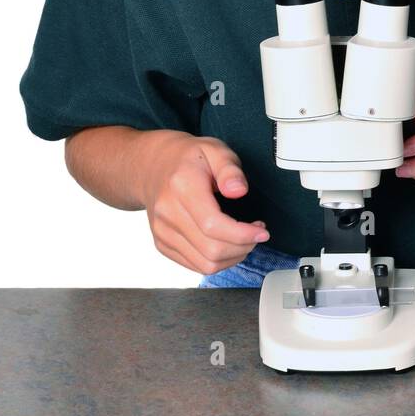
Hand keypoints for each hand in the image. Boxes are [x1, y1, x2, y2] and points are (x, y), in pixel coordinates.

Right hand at [135, 131, 268, 274]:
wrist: (152, 166)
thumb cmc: (187, 158)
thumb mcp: (215, 149)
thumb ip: (230, 169)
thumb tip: (238, 190)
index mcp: (181, 186)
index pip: (213, 225)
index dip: (243, 234)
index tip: (261, 230)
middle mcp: (167, 212)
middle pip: (211, 249)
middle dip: (243, 247)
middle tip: (256, 233)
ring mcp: (162, 232)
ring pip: (205, 264)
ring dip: (233, 257)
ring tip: (243, 239)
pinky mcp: (162, 244)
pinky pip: (195, 266)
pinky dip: (218, 261)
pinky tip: (227, 244)